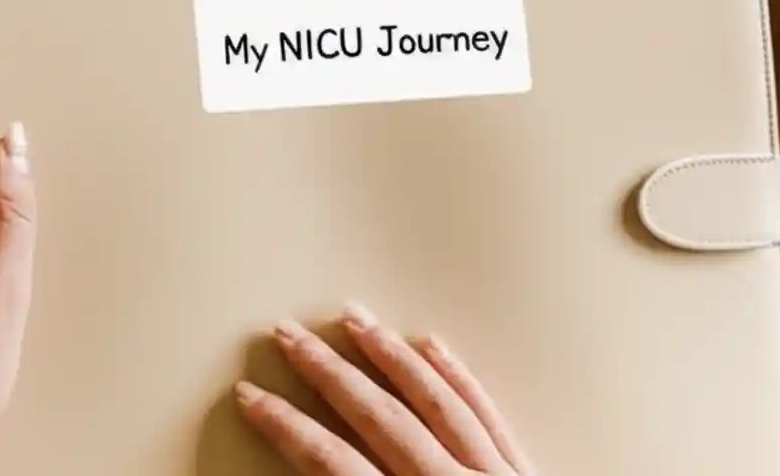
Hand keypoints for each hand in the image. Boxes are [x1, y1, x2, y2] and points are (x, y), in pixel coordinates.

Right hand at [236, 305, 534, 475]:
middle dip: (328, 373)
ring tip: (355, 319)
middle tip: (288, 335)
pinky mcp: (528, 475)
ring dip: (389, 357)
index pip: (334, 466)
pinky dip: (459, 378)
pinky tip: (434, 346)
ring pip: (435, 402)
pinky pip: (488, 414)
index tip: (251, 396)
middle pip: (379, 418)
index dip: (287, 429)